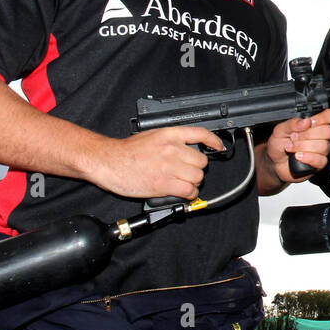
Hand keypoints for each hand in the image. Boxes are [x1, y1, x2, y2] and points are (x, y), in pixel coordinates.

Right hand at [89, 126, 227, 199]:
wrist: (109, 161)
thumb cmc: (127, 151)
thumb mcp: (152, 136)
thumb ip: (172, 141)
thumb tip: (188, 150)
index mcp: (170, 135)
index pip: (201, 134)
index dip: (214, 141)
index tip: (219, 147)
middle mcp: (173, 149)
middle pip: (202, 161)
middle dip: (196, 169)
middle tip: (186, 172)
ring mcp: (170, 166)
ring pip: (197, 177)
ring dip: (192, 183)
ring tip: (181, 183)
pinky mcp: (165, 183)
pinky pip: (189, 191)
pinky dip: (189, 194)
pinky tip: (182, 193)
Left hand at [266, 109, 329, 183]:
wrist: (275, 162)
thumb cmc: (279, 145)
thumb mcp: (280, 130)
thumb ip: (292, 124)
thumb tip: (306, 121)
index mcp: (314, 124)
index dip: (326, 117)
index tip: (312, 121)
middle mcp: (321, 136)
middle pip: (328, 131)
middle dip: (308, 134)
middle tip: (294, 137)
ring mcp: (322, 150)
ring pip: (323, 146)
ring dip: (304, 146)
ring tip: (292, 148)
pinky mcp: (320, 164)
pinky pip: (321, 160)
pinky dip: (307, 157)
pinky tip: (298, 156)